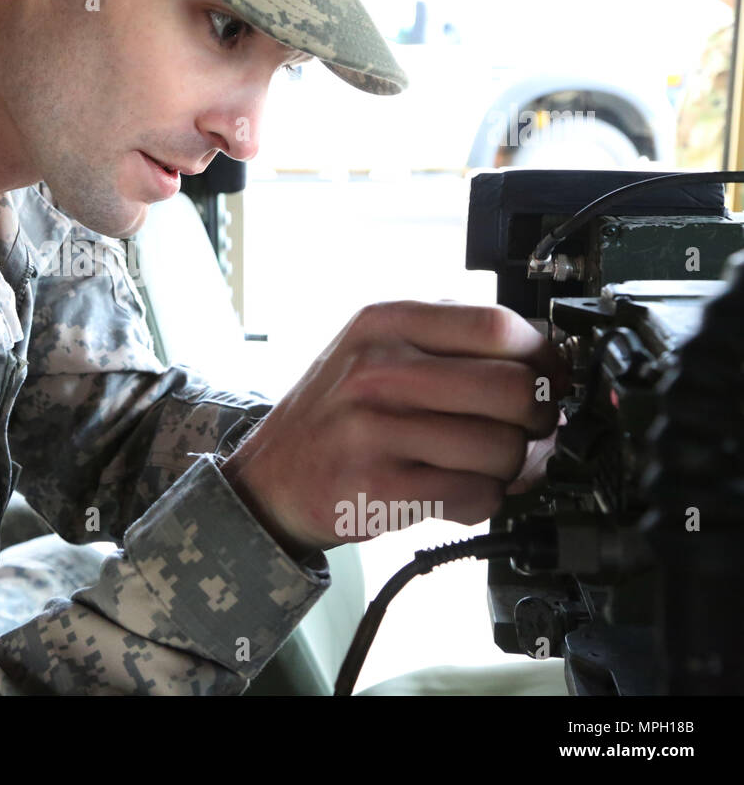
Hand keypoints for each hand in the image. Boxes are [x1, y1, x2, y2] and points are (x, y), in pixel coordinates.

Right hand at [223, 300, 568, 555]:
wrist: (272, 476)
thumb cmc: (336, 413)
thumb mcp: (375, 348)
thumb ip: (448, 339)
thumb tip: (547, 357)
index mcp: (384, 323)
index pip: (497, 326)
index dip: (544, 357)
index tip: (550, 377)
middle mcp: (376, 370)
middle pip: (513, 388)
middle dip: (538, 417)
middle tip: (526, 428)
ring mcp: (374, 430)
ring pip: (502, 449)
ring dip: (512, 466)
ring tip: (484, 463)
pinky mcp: (380, 487)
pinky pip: (476, 495)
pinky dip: (483, 499)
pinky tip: (456, 487)